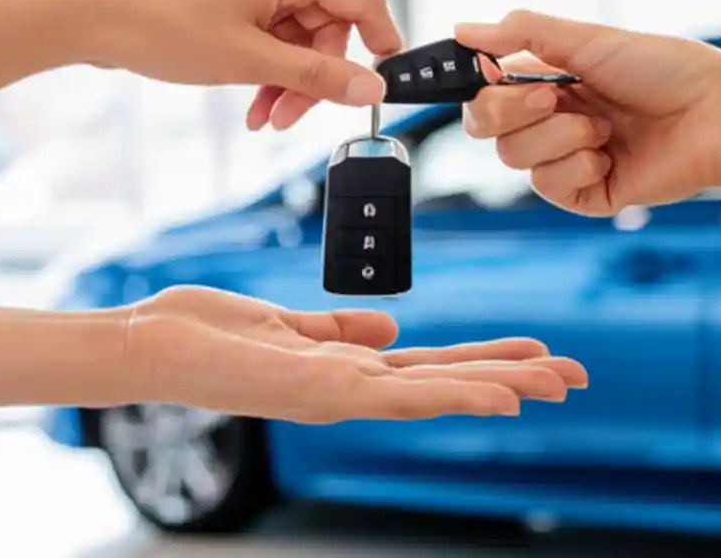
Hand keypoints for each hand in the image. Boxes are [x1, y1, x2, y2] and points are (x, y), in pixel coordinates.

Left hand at [81, 0, 401, 130]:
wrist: (95, 17)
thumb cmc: (163, 25)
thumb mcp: (251, 60)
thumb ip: (317, 76)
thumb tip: (369, 88)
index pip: (361, 3)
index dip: (379, 47)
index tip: (380, 88)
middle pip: (326, 28)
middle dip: (312, 79)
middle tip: (287, 119)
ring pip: (296, 37)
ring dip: (285, 81)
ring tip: (263, 117)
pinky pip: (269, 32)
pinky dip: (265, 68)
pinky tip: (251, 102)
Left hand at [120, 286, 586, 423]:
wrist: (145, 346)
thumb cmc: (204, 334)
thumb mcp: (282, 325)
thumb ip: (336, 331)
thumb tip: (391, 331)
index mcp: (339, 370)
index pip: (426, 366)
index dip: (482, 362)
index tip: (534, 354)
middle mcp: (344, 389)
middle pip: (442, 382)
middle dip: (509, 377)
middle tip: (575, 375)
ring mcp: (332, 394)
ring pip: (432, 392)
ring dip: (496, 386)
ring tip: (555, 383)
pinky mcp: (315, 389)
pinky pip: (394, 394)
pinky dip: (450, 395)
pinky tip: (494, 396)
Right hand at [458, 10, 720, 215]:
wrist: (720, 114)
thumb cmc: (666, 69)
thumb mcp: (588, 39)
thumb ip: (522, 32)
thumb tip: (463, 29)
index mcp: (548, 81)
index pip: (484, 91)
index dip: (482, 87)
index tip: (493, 73)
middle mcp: (552, 120)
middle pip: (487, 128)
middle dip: (514, 111)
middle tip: (557, 96)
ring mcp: (567, 158)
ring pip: (515, 157)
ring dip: (558, 136)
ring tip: (604, 126)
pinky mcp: (587, 193)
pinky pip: (548, 186)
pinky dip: (576, 166)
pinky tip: (608, 155)